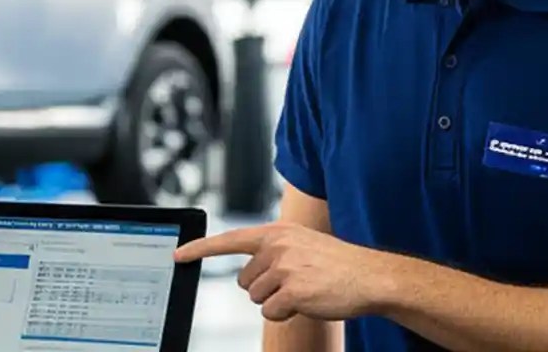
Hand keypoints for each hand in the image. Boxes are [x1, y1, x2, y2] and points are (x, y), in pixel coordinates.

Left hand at [174, 223, 391, 321]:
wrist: (369, 277)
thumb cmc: (337, 264)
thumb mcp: (301, 244)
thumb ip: (273, 250)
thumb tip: (247, 273)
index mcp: (276, 232)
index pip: (228, 239)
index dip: (199, 248)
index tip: (178, 254)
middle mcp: (277, 246)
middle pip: (244, 280)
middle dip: (263, 288)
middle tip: (293, 283)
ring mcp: (284, 268)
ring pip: (256, 299)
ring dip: (276, 302)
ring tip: (304, 290)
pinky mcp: (292, 291)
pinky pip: (270, 313)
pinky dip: (284, 314)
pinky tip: (306, 302)